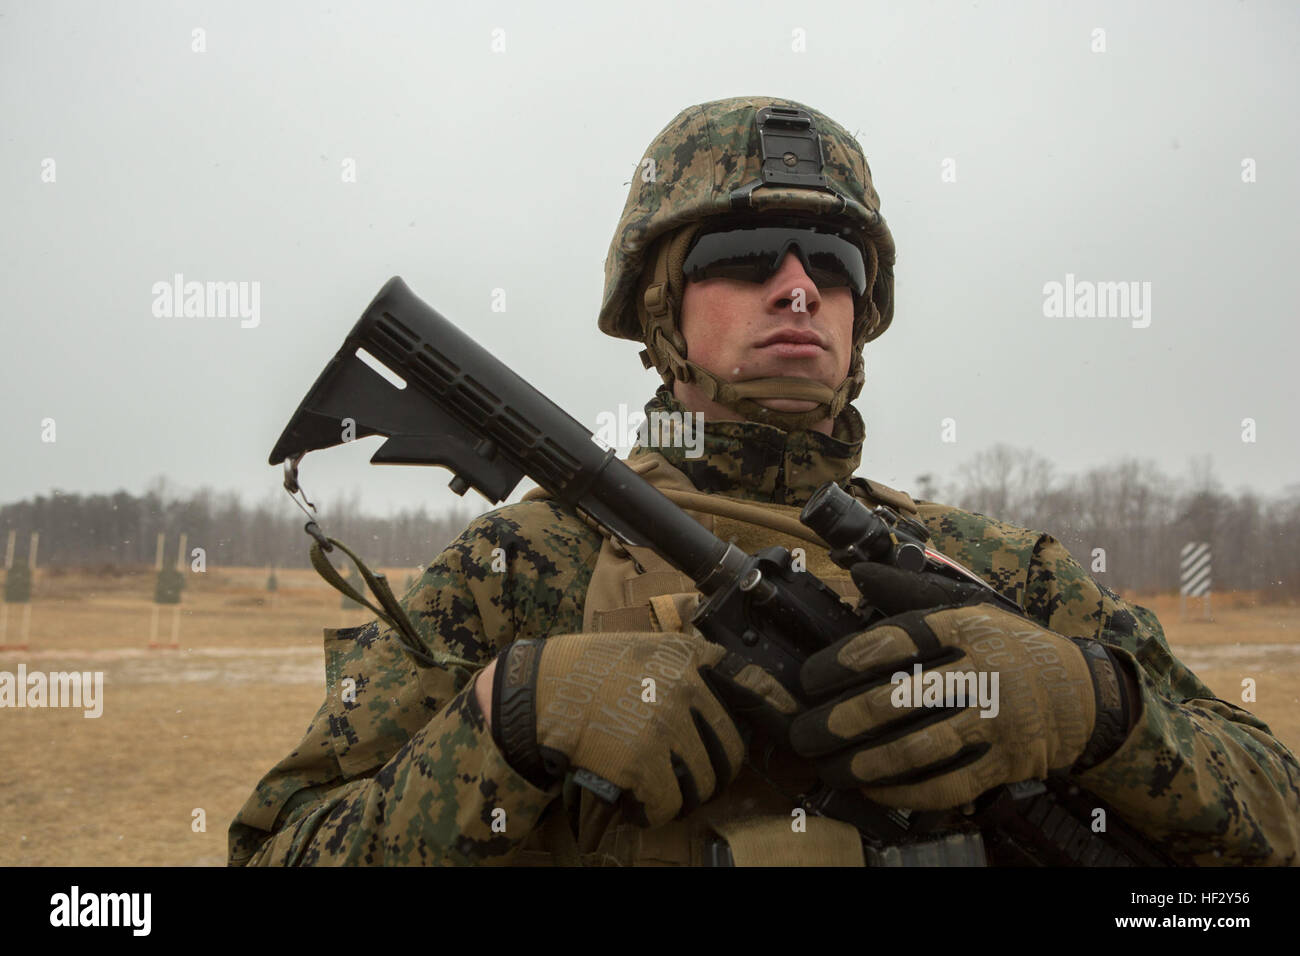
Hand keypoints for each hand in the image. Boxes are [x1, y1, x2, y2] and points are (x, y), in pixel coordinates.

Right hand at [490, 631, 797, 827]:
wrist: (537, 691)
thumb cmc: (589, 669)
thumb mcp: (646, 645)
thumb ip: (688, 661)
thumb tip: (737, 682)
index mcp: (688, 658)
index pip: (750, 687)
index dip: (770, 712)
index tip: (778, 727)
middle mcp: (683, 690)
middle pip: (730, 750)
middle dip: (717, 773)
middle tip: (700, 781)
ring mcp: (663, 728)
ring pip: (703, 782)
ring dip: (688, 797)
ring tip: (666, 794)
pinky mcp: (640, 765)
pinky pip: (669, 804)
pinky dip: (655, 813)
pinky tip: (639, 806)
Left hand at [789, 595, 1105, 810]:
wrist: (1080, 692)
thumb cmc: (1006, 645)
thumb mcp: (967, 609)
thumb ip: (909, 593)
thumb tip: (856, 573)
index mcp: (966, 627)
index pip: (897, 640)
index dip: (846, 659)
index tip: (809, 678)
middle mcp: (983, 670)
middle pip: (900, 698)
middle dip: (841, 720)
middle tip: (804, 733)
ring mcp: (998, 720)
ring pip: (921, 747)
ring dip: (866, 762)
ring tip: (829, 767)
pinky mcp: (1008, 762)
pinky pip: (950, 784)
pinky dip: (906, 791)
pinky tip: (873, 788)